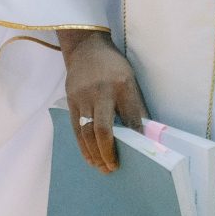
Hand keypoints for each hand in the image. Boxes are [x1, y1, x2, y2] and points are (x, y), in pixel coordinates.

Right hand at [59, 29, 146, 173]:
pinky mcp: (71, 100)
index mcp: (122, 85)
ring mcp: (83, 96)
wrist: (86, 47)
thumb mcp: (130, 79)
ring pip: (87, 132)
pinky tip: (89, 157)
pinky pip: (76, 127)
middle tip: (113, 168)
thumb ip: (133, 105)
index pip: (131, 119)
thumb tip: (143, 134)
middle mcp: (101, 91)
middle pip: (104, 129)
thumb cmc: (113, 66)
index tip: (139, 156)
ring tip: (101, 167)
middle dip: (108, 152)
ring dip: (94, 153)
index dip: (135, 139)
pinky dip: (82, 145)